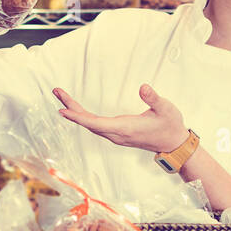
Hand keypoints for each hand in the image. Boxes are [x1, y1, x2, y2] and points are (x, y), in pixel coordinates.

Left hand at [52, 84, 186, 153]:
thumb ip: (154, 98)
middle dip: (71, 108)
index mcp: (125, 128)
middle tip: (57, 92)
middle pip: (88, 123)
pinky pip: (96, 126)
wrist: (174, 144)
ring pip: (91, 125)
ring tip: (63, 97)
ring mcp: (116, 136)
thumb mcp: (166, 108)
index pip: (96, 123)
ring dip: (75, 112)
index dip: (78, 117)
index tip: (62, 110)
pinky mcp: (117, 135)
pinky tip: (77, 111)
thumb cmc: (170, 125)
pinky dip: (84, 117)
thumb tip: (143, 87)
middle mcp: (117, 134)